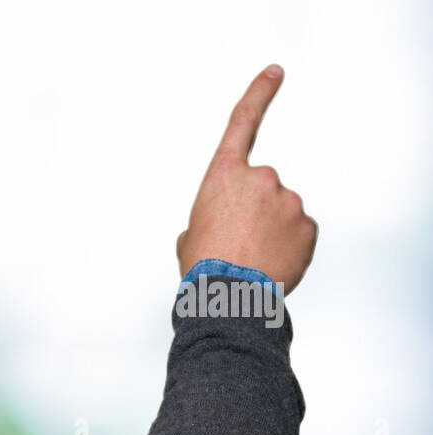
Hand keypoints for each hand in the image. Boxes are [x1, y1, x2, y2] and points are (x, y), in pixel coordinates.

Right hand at [176, 65, 316, 294]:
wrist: (228, 298)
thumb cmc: (203, 266)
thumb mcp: (190, 233)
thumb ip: (211, 213)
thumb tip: (223, 223)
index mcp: (224, 176)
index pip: (243, 123)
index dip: (259, 94)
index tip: (275, 73)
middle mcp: (261, 179)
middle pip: (262, 188)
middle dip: (254, 211)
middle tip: (237, 242)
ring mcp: (288, 201)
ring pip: (282, 212)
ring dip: (271, 231)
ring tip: (251, 258)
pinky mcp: (308, 225)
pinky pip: (299, 232)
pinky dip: (288, 246)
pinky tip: (271, 264)